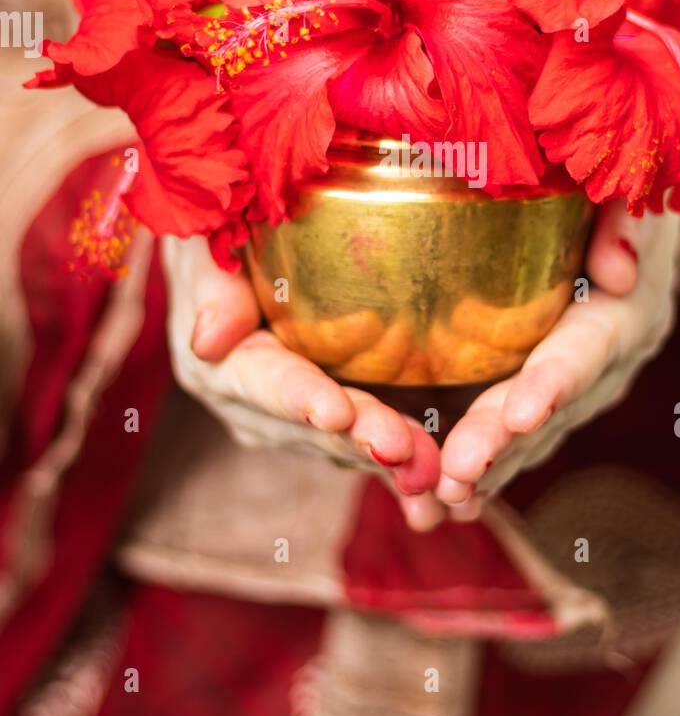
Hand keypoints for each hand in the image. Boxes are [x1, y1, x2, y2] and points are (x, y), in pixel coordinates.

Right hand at [161, 236, 441, 527]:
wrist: (234, 255)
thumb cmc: (223, 236)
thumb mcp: (206, 244)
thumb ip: (210, 285)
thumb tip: (208, 341)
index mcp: (221, 366)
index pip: (266, 382)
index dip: (302, 398)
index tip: (336, 413)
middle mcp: (253, 408)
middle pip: (312, 427)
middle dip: (359, 438)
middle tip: (406, 449)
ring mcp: (290, 423)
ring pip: (343, 444)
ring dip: (386, 457)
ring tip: (430, 469)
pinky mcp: (328, 423)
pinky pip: (364, 446)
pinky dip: (400, 461)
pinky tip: (438, 478)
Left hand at [432, 203, 679, 522]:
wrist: (628, 203)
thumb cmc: (613, 180)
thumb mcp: (625, 184)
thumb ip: (625, 218)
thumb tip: (617, 275)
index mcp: (628, 310)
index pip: (586, 351)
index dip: (553, 385)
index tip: (516, 416)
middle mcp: (610, 359)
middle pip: (552, 408)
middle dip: (504, 445)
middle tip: (455, 477)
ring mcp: (583, 383)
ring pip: (533, 434)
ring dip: (490, 469)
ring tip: (437, 501)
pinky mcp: (551, 389)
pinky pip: (515, 432)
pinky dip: (484, 464)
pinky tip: (435, 497)